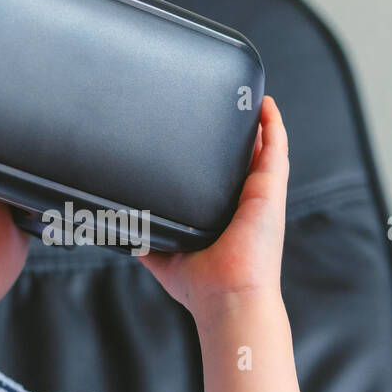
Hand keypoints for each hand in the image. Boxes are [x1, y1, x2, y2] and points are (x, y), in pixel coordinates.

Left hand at [137, 95, 288, 319]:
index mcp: (224, 215)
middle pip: (242, 157)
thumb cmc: (202, 287)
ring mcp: (261, 194)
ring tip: (243, 95)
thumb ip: (144, 238)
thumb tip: (115, 227)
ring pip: (263, 147)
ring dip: (256, 120)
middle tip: (220, 105)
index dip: (215, 155)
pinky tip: (264, 103)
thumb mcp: (163, 256)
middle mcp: (244, 202)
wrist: (226, 297)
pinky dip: (272, 124)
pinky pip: (276, 148)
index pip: (222, 177)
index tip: (201, 132)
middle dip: (235, 131)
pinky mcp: (271, 189)